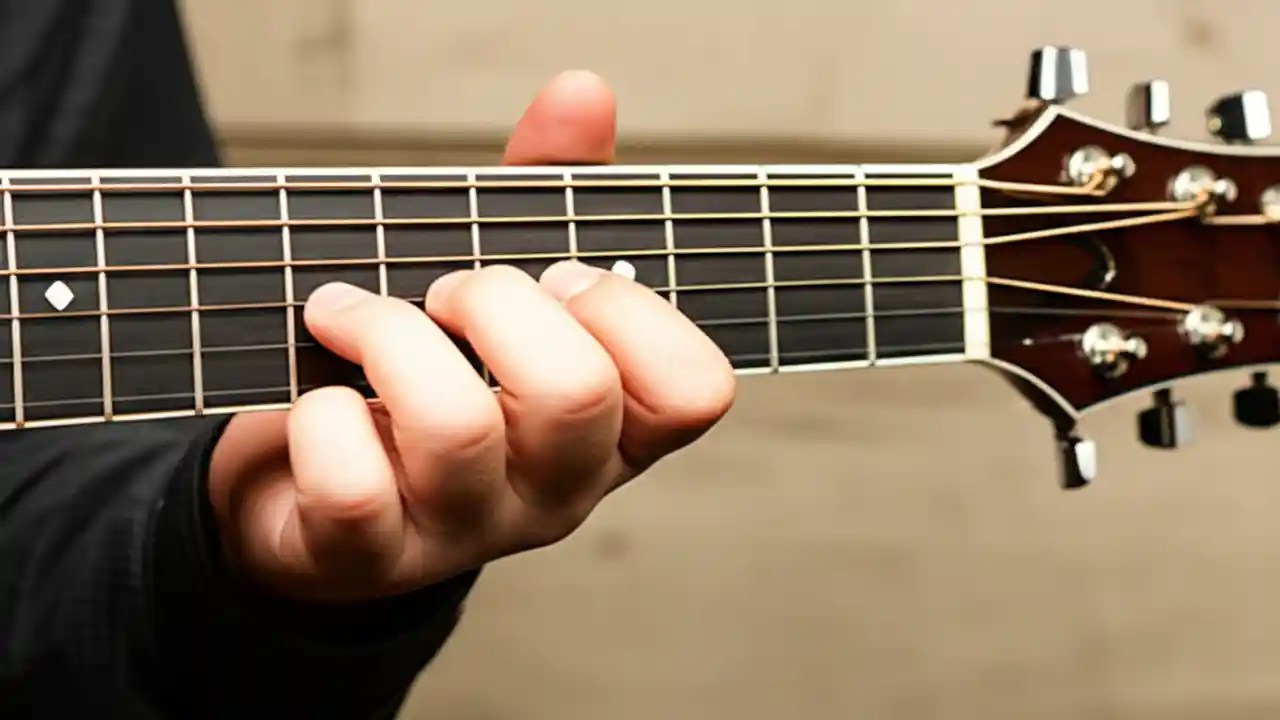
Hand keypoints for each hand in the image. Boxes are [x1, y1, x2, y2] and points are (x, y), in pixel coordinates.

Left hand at [207, 70, 735, 603]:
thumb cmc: (421, 379)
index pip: (695, 391)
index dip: (628, 311)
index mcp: (611, 429)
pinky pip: (350, 481)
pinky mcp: (368, 556)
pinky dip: (317, 416)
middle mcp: (557, 491)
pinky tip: (317, 404)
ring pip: (454, 425)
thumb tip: (583, 95)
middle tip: (446, 295)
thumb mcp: (494, 293)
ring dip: (387, 335)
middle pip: (576, 392)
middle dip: (494, 301)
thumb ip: (543, 196)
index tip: (560, 278)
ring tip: (352, 319)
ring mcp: (466, 531)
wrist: (311, 500)